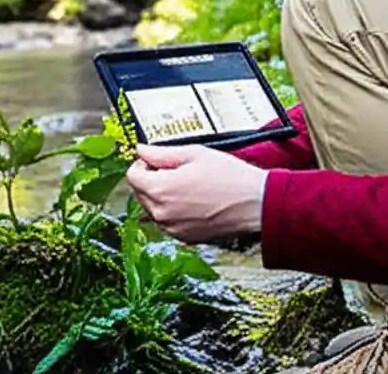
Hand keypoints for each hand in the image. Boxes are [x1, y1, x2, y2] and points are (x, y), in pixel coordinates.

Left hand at [125, 144, 267, 243]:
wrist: (256, 204)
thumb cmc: (230, 178)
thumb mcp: (194, 154)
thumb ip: (161, 152)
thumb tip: (142, 150)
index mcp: (160, 190)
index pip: (132, 176)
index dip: (142, 164)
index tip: (155, 160)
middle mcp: (161, 213)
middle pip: (140, 193)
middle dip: (151, 179)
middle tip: (174, 170)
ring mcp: (172, 228)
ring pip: (153, 209)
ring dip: (161, 196)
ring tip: (188, 185)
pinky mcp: (185, 238)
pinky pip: (168, 222)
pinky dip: (173, 211)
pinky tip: (194, 201)